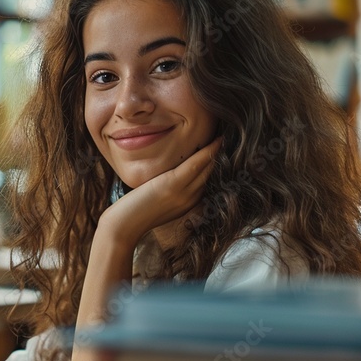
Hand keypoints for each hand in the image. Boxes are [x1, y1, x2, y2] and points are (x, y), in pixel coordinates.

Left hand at [101, 137, 221, 246]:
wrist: (124, 226)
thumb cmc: (136, 214)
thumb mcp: (160, 203)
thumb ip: (172, 191)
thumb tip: (175, 175)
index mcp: (190, 203)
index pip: (209, 180)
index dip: (219, 164)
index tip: (228, 148)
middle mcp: (191, 199)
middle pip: (213, 173)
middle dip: (224, 156)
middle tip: (236, 137)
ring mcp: (183, 193)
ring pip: (209, 167)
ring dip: (221, 150)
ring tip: (230, 134)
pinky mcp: (172, 185)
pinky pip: (195, 165)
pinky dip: (208, 151)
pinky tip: (218, 140)